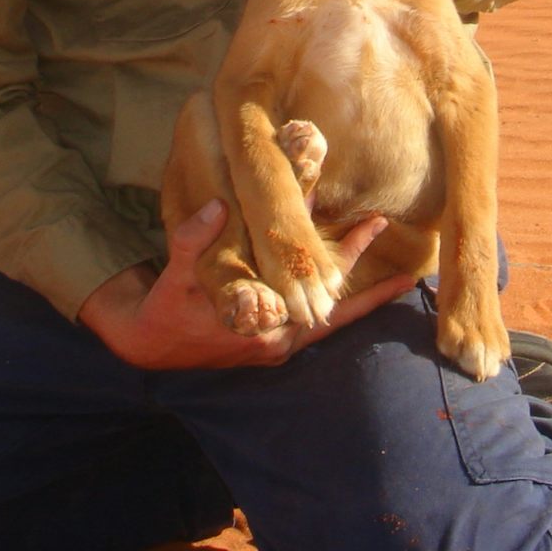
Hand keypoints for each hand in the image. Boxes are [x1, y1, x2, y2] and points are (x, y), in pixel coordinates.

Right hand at [77, 199, 414, 370]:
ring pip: (324, 316)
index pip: (316, 297)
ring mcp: (275, 344)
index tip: (370, 235)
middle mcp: (275, 340)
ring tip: (381, 261)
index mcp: (261, 326)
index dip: (343, 265)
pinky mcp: (270, 341)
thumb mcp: (175, 273)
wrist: (149, 345)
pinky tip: (340, 278)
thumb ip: (194, 239)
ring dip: (349, 289)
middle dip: (368, 286)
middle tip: (401, 261)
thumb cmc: (166, 309)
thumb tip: (217, 206)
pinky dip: (326, 300)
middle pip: (332, 309)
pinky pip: (309, 321)